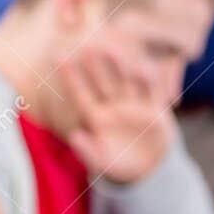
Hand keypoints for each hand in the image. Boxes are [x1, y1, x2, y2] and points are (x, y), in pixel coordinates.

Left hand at [59, 38, 174, 184]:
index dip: (70, 77)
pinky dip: (150, 82)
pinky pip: (152, 93)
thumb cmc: (117, 165)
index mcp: (96, 116)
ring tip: (113, 49)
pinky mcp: (155, 110)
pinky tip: (146, 67)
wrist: (148, 170)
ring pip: (126, 81)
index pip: (80, 93)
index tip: (58, 57)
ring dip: (121, 66)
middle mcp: (113, 106)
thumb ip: (87, 151)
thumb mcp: (101, 162)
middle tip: (86, 44)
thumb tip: (75, 138)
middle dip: (95, 64)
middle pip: (103, 81)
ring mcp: (134, 106)